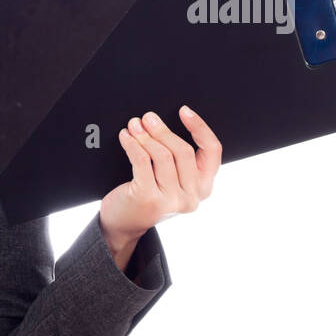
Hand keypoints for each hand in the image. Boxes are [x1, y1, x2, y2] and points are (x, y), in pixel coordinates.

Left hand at [99, 105, 221, 251]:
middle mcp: (192, 196)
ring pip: (162, 155)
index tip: (184, 111)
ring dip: (145, 136)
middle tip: (147, 118)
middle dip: (163, 130)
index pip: (212, 151)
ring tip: (134, 126)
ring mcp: (171, 200)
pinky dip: (132, 145)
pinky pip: (141, 161)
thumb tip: (164, 122)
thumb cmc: (147, 196)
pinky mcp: (148, 198)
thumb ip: (180, 160)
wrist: (123, 224)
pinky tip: (126, 137)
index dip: (200, 127)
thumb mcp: (173, 181)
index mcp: (204, 187)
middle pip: (183, 151)